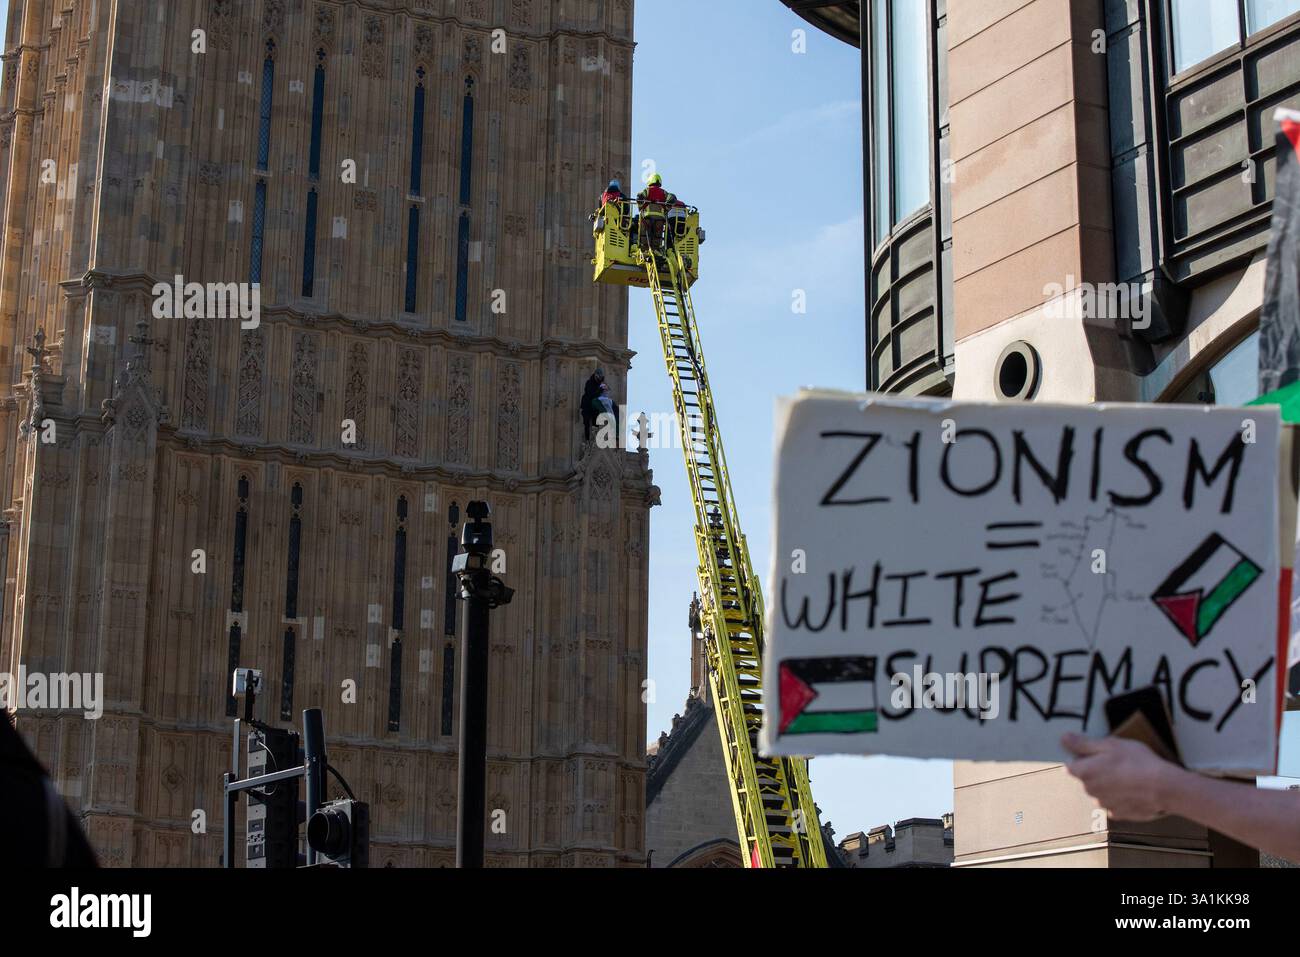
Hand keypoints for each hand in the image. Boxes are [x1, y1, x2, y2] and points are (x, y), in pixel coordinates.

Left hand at [1061, 732, 1182, 821]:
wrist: (1164, 787)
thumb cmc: (1136, 762)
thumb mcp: (1109, 744)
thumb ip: (1083, 743)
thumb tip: (1063, 739)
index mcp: (1085, 773)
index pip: (1071, 765)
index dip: (1083, 757)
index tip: (1098, 754)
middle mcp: (1090, 791)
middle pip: (1086, 778)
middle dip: (1097, 770)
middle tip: (1117, 762)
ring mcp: (1104, 804)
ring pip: (1100, 791)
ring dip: (1109, 784)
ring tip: (1128, 776)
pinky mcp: (1119, 814)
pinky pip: (1114, 803)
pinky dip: (1120, 797)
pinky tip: (1133, 790)